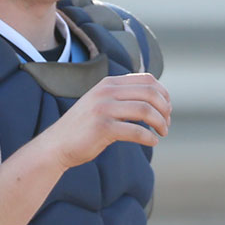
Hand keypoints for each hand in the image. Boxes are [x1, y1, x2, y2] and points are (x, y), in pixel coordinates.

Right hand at [33, 73, 170, 170]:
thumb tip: (155, 100)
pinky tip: (152, 142)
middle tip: (167, 124)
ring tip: (163, 133)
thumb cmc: (83, 128)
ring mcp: (103, 109)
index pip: (146, 79)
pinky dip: (149, 137)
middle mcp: (106, 92)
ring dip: (160, 123)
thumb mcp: (101, 104)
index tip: (167, 109)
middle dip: (165, 109)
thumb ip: (122, 98)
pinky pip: (136, 131)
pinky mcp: (102, 128)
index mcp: (108, 83)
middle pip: (150, 93)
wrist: (57, 145)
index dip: (163, 93)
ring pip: (145, 110)